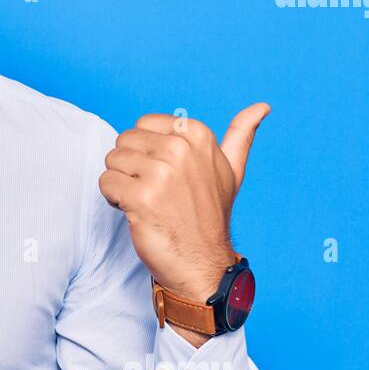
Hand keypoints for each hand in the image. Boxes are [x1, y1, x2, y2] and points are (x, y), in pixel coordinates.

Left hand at [98, 103, 269, 301]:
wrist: (203, 262)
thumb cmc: (210, 215)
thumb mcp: (232, 170)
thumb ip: (241, 135)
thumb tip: (262, 107)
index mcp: (198, 135)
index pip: (143, 124)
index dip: (146, 150)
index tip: (165, 174)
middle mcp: (180, 150)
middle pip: (124, 141)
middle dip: (131, 167)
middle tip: (154, 191)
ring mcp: (161, 174)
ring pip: (112, 161)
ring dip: (121, 183)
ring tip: (145, 201)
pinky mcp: (141, 198)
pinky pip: (106, 183)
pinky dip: (114, 199)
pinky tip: (136, 212)